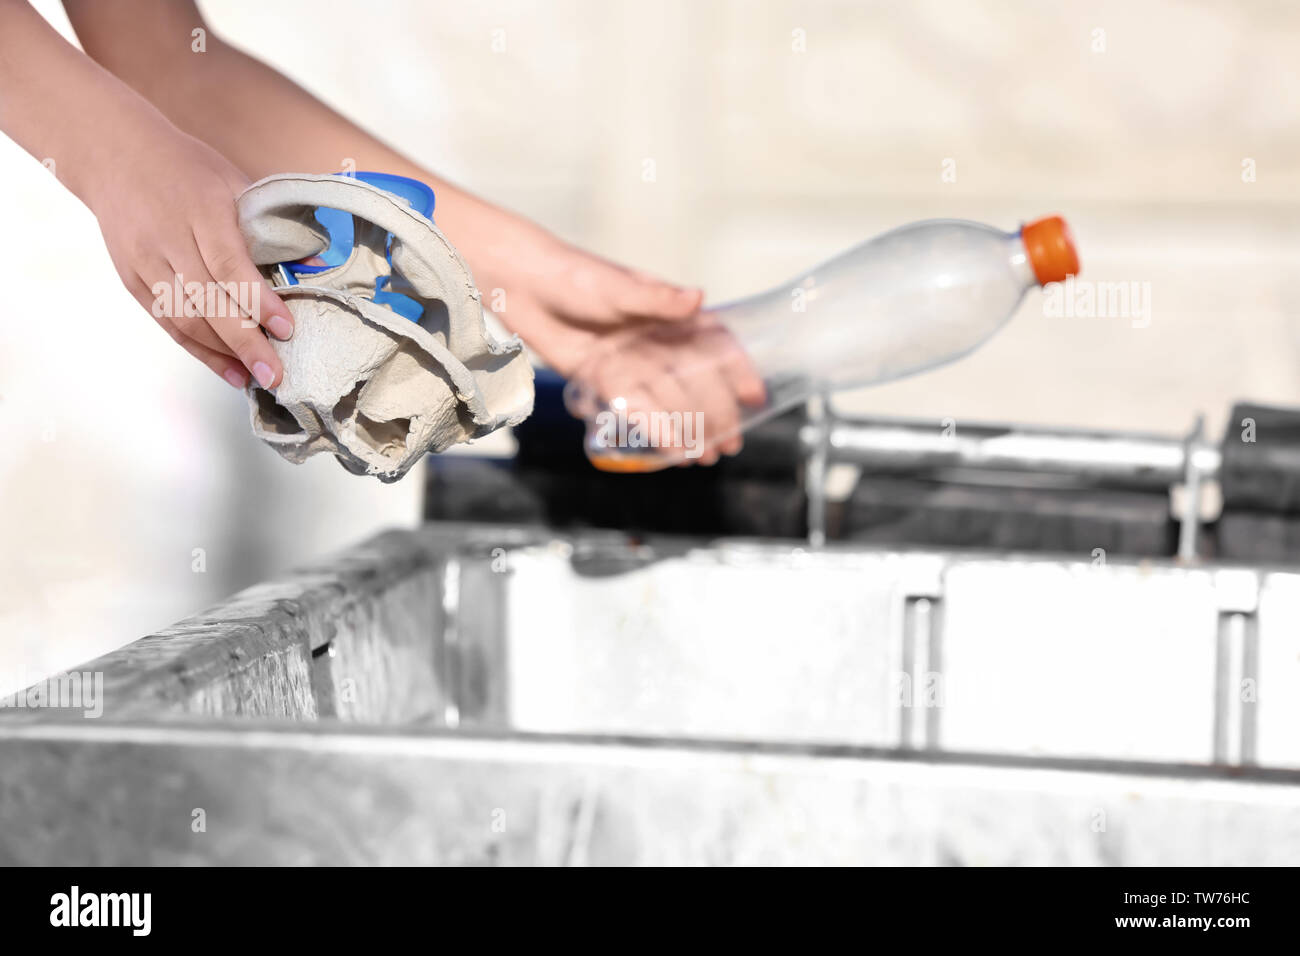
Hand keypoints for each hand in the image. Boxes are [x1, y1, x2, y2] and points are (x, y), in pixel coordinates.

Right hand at [87, 116, 294, 388]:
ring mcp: (145, 261)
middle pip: (207, 301)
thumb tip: (318, 265)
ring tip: (256, 377)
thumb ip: (273, 225)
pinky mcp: (132, 279)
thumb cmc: (186, 169)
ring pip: (184, 319)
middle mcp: (168, 238)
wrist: (114, 154)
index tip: (286, 329)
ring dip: (223, 354)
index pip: (230, 264)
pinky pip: (167, 323)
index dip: (258, 302)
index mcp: (201, 210)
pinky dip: (199, 350)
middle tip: (276, 374)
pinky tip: (227, 369)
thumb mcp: (234, 182)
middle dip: (245, 343)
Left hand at [451, 207, 764, 463]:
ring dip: (689, 430)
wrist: (523, 285)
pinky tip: (669, 450)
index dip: (738, 370)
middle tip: (730, 444)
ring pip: (668, 402)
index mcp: (669, 315)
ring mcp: (631, 364)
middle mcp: (655, 342)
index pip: (715, 344)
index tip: (755, 397)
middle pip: (694, 383)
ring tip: (705, 457)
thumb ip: (656, 297)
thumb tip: (697, 298)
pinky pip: (635, 409)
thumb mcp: (617, 285)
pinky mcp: (603, 381)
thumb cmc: (574, 274)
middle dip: (716, 414)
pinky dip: (652, 429)